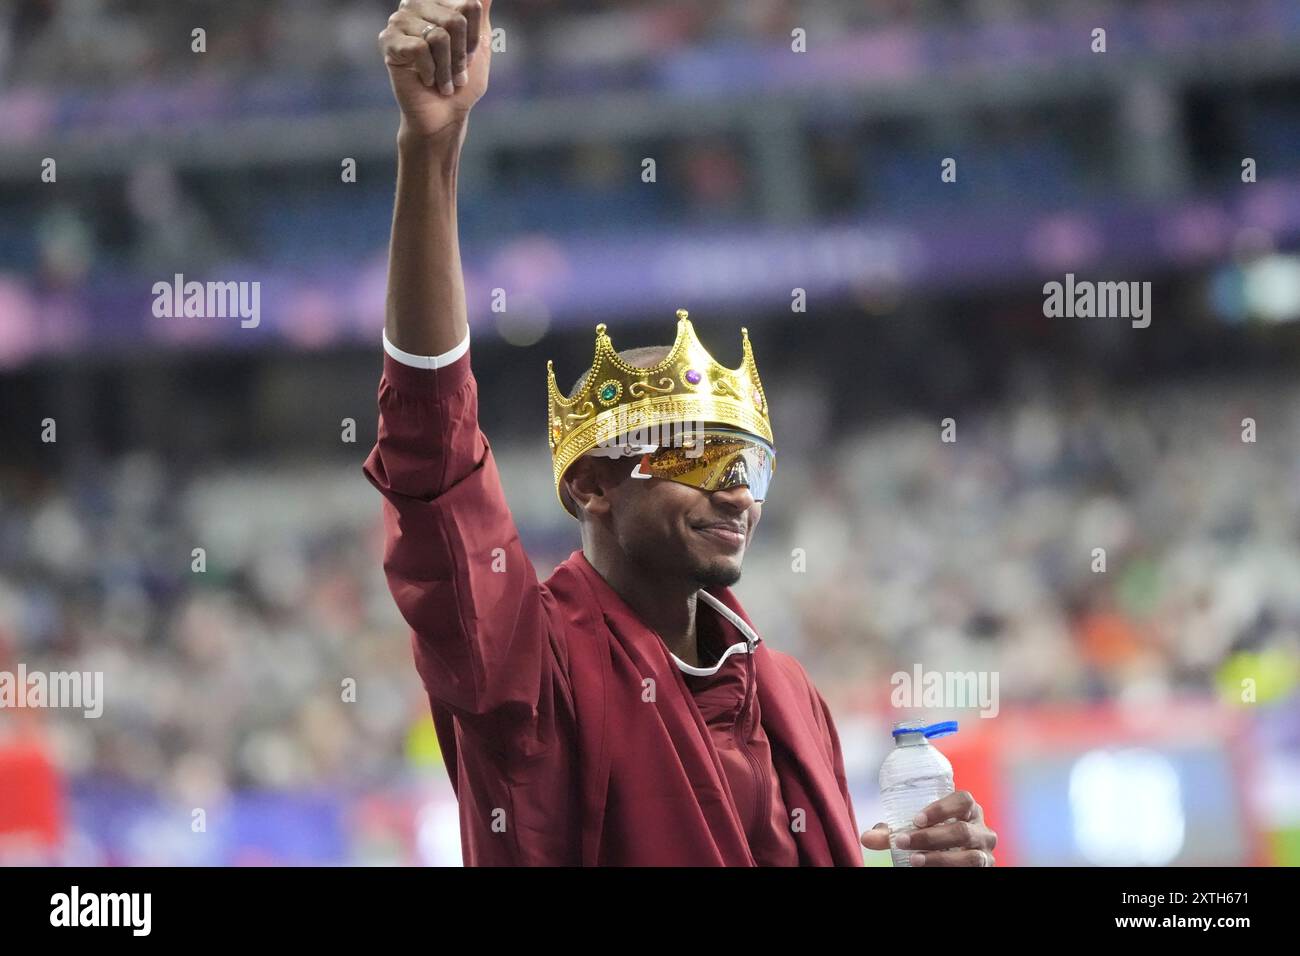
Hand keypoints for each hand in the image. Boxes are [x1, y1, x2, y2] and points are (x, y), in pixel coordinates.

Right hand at [379, 0, 493, 137]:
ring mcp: (400, 20)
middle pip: (455, 21)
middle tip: (456, 73)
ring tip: (442, 81)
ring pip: (438, 36)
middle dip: (461, 55)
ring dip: (447, 68)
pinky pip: (419, 48)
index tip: (468, 56)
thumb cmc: (462, 80)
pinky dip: (430, 71)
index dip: (474, 38)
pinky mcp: (388, 40)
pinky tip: (425, 79)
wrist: (445, 115)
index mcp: (439, 0)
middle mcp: (417, 3)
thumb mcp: (481, 41)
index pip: (469, 6)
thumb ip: (480, 7)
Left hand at [860, 790, 997, 866]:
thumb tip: (867, 838)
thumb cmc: (932, 837)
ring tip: (914, 860)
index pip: (963, 800)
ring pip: (971, 856)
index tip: (916, 820)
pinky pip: (973, 871)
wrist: (952, 859)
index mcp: (969, 810)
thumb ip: (891, 833)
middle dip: (930, 838)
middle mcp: (982, 829)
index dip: (941, 808)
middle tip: (902, 841)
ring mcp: (985, 852)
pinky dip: (950, 869)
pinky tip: (930, 871)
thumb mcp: (914, 831)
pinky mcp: (986, 869)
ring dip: (940, 859)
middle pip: (963, 831)